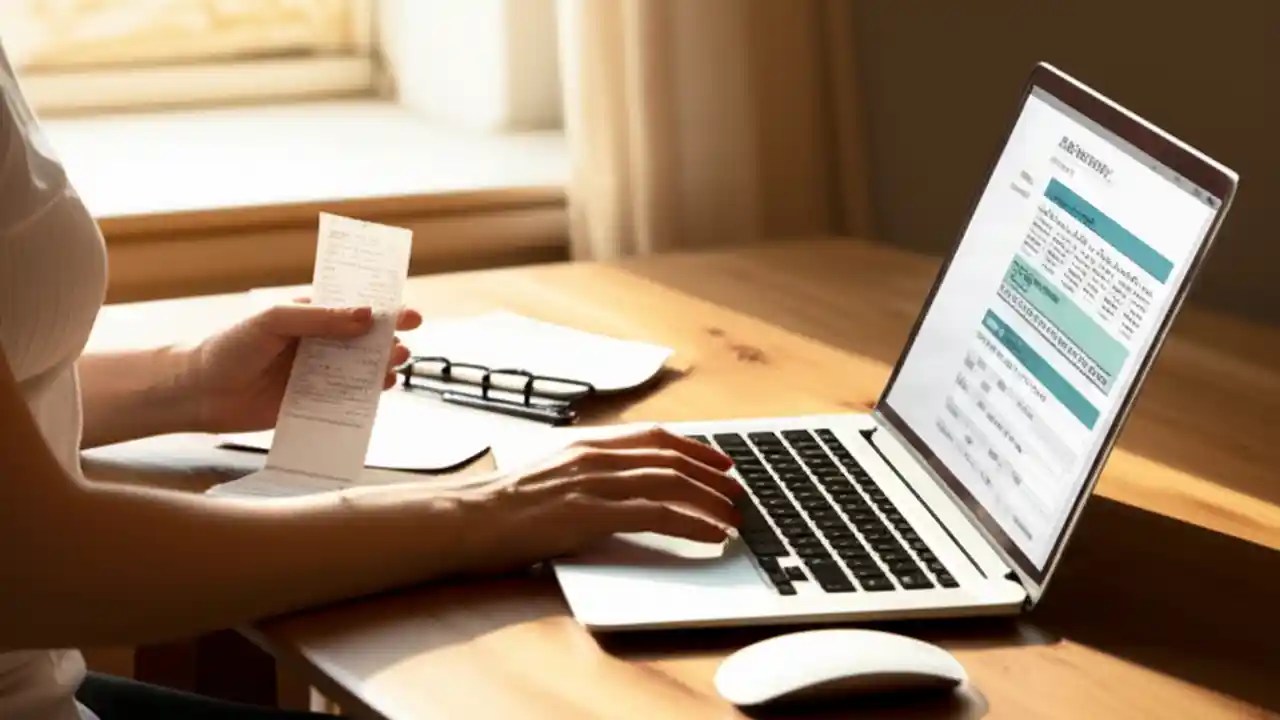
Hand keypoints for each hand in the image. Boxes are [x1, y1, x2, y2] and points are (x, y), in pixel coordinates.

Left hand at [182, 301, 422, 432]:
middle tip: (400, 347)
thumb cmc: (228, 347)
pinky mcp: (312, 403)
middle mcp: (319, 343)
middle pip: (365, 340)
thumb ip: (320, 318)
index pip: (356, 306)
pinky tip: (376, 394)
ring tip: (391, 370)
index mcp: (311, 315)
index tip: (409, 315)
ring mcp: (317, 373)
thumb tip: (366, 315)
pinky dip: (365, 398)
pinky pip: (345, 400)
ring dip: (380, 368)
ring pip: (360, 370)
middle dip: (388, 342)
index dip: (386, 308)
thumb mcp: (273, 321)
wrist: (197, 392)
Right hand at [456, 427, 742, 573]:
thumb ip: (585, 477)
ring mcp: (593, 482)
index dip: (694, 447)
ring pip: (670, 481)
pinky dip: (690, 522)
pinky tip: (709, 534)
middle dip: (712, 474)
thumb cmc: (501, 507)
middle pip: (671, 456)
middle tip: (739, 492)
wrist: (464, 519)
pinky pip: (655, 513)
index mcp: (586, 445)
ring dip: (710, 499)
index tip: (720, 460)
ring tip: (734, 516)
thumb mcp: (550, 478)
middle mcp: (594, 456)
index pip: (654, 437)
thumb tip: (619, 490)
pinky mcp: (590, 512)